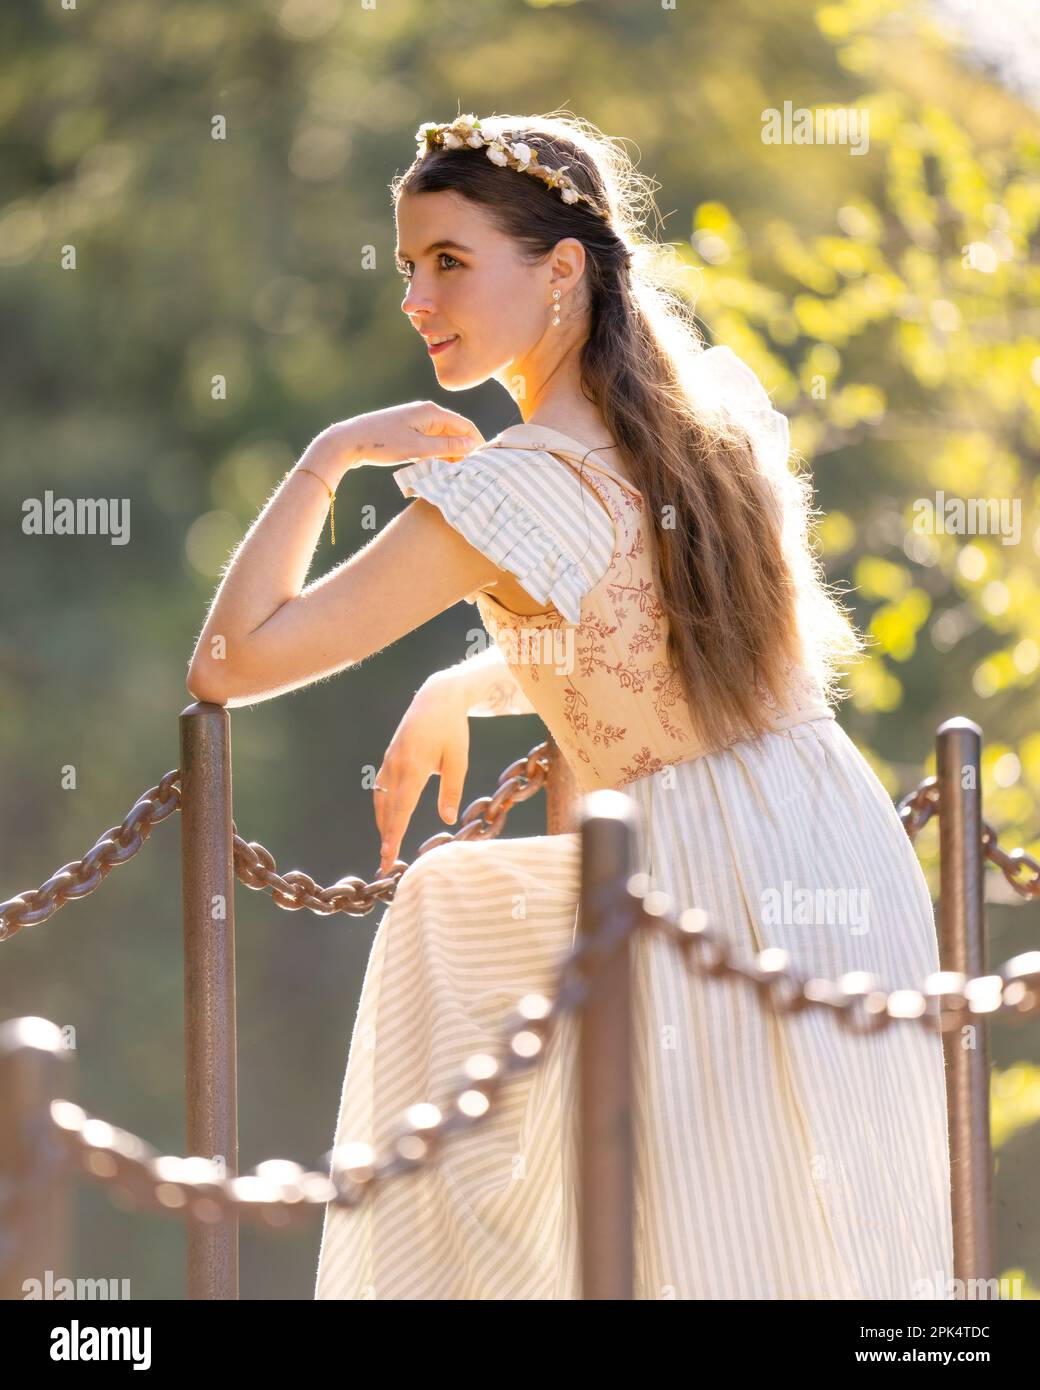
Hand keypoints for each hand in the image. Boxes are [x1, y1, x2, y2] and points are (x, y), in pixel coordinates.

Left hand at [320, 401, 484, 474]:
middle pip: (456, 432)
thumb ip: (446, 447)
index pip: (465, 426)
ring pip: (443, 439)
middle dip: (465, 451)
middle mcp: (426, 413)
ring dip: (450, 455)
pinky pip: (431, 443)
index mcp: (432, 412)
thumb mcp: (417, 448)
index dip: (477, 444)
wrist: (348, 441)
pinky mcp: (408, 432)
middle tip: (472, 473)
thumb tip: (472, 445)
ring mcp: (417, 422)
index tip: (485, 464)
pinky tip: (438, 470)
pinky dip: (437, 455)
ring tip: (457, 474)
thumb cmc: (382, 443)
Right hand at [373, 671, 470, 875]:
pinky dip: (382, 808)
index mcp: (414, 767)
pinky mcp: (388, 759)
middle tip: (386, 864)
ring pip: (380, 801)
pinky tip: (388, 820)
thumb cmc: (452, 729)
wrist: (435, 699)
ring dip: (383, 824)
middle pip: (386, 810)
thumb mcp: (459, 759)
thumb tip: (447, 819)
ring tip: (388, 848)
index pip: (401, 809)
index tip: (388, 856)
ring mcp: (389, 762)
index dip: (394, 835)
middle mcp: (396, 766)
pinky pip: (381, 789)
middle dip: (385, 837)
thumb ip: (452, 790)